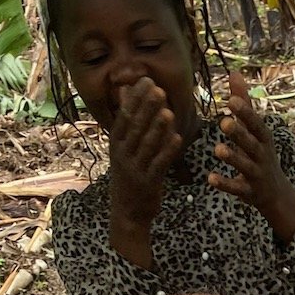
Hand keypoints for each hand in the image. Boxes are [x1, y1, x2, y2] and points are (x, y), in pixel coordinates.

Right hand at [108, 77, 181, 229]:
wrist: (128, 213)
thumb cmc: (129, 176)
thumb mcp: (123, 150)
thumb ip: (128, 123)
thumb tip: (127, 93)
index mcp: (116, 144)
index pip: (124, 116)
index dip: (135, 98)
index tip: (146, 81)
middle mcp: (122, 154)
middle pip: (135, 127)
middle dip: (147, 108)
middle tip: (158, 90)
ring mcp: (135, 169)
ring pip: (147, 145)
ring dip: (159, 127)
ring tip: (169, 111)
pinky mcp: (148, 183)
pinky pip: (160, 164)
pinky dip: (169, 151)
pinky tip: (178, 139)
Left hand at [211, 71, 294, 234]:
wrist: (277, 194)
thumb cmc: (261, 155)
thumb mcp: (255, 130)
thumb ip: (244, 103)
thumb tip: (234, 72)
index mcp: (263, 138)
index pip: (256, 124)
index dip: (246, 113)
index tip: (232, 100)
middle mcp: (262, 156)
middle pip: (251, 144)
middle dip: (240, 134)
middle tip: (224, 123)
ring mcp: (257, 175)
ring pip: (245, 166)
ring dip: (233, 158)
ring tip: (217, 150)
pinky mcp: (249, 192)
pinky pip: (237, 188)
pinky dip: (225, 184)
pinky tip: (210, 178)